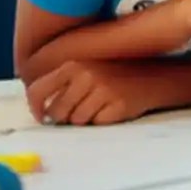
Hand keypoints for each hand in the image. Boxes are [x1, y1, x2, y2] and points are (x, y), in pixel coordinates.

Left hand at [26, 61, 149, 125]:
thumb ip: (62, 85)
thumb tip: (43, 112)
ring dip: (86, 119)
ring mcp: (103, 91)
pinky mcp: (118, 105)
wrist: (153, 77)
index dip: (36, 109)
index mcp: (73, 66)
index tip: (43, 117)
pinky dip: (102, 121)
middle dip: (64, 118)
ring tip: (100, 107)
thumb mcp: (86, 71)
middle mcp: (86, 76)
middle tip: (80, 111)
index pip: (37, 91)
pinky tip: (113, 109)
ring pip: (76, 121)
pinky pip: (97, 124)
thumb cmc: (115, 77)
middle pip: (56, 111)